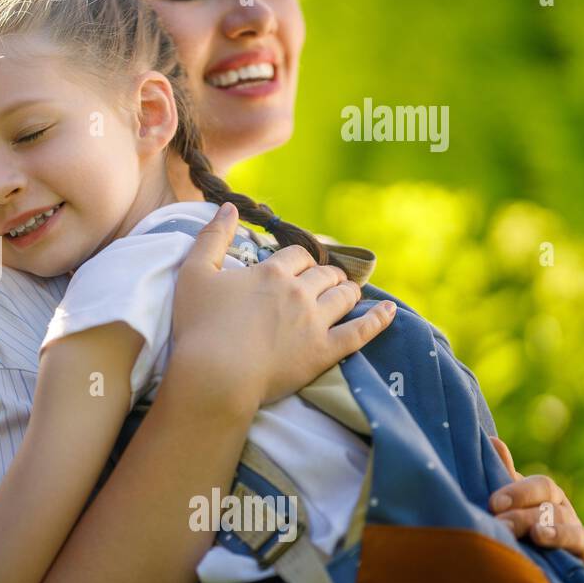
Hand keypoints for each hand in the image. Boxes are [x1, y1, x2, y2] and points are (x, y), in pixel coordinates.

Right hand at [172, 203, 397, 407]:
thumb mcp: (194, 274)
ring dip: (347, 291)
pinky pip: (361, 332)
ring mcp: (316, 322)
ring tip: (347, 293)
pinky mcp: (325, 351)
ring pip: (344, 296)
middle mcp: (299, 292)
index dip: (298, 259)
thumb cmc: (198, 326)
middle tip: (325, 281)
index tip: (297, 265)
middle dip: (326, 274)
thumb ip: (211, 237)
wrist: (215, 376)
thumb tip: (229, 206)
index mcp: (271, 272)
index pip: (298, 254)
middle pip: (324, 273)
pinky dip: (378, 320)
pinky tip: (389, 312)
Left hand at [489, 436, 583, 570]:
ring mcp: (576, 539)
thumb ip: (501, 472)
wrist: (524, 546)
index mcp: (549, 495)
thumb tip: (493, 442)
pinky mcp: (581, 563)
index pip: (543, 487)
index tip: (494, 503)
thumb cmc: (513, 513)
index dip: (520, 493)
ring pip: (576, 535)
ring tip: (537, 536)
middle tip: (502, 525)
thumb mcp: (507, 495)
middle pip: (554, 511)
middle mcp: (566, 514)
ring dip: (558, 535)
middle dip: (526, 517)